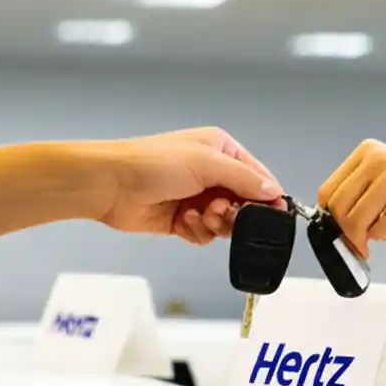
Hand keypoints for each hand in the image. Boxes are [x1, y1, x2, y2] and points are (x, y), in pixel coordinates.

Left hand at [100, 127, 284, 244]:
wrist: (110, 185)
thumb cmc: (149, 163)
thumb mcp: (205, 163)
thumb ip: (243, 178)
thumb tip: (274, 191)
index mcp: (220, 150)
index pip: (256, 176)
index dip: (267, 196)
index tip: (275, 213)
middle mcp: (210, 173)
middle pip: (244, 204)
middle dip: (236, 213)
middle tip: (222, 211)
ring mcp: (196, 197)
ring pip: (225, 223)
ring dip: (215, 224)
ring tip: (199, 215)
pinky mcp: (183, 220)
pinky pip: (205, 235)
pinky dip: (197, 232)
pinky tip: (183, 221)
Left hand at [317, 139, 385, 257]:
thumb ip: (360, 190)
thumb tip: (331, 220)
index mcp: (370, 151)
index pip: (328, 191)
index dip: (331, 217)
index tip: (340, 230)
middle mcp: (380, 161)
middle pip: (338, 208)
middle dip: (345, 232)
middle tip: (359, 243)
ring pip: (356, 222)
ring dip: (367, 237)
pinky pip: (379, 232)